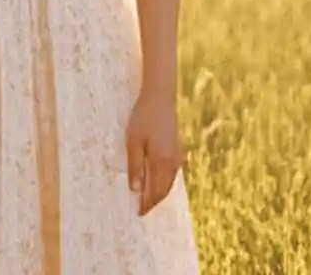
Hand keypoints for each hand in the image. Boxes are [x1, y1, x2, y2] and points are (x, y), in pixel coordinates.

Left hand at [125, 89, 186, 215]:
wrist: (160, 97)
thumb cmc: (143, 118)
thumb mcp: (133, 141)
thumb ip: (135, 166)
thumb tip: (135, 190)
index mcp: (161, 161)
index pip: (155, 191)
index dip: (147, 203)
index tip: (139, 213)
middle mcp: (172, 162)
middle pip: (164, 189)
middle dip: (154, 201)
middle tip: (143, 210)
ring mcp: (177, 155)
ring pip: (170, 182)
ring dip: (160, 192)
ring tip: (149, 200)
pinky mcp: (177, 149)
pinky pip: (172, 173)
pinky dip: (165, 182)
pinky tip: (158, 181)